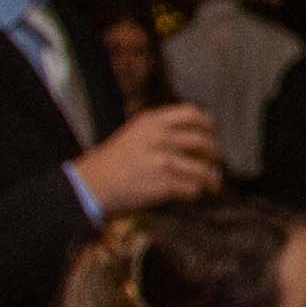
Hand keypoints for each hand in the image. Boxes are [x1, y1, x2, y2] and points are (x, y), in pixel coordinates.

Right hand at [72, 103, 223, 215]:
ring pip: (203, 169)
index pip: (191, 113)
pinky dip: (196, 192)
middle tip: (215, 160)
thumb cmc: (113, 161)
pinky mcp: (163, 184)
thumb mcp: (134, 133)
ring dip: (212, 178)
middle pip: (203, 140)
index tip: (212, 132)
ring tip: (214, 183)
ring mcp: (163, 161)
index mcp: (151, 121)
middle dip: (214, 152)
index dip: (207, 124)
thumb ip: (161, 129)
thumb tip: (195, 134)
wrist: (90, 184)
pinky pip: (193, 188)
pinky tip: (193, 193)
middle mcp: (159, 137)